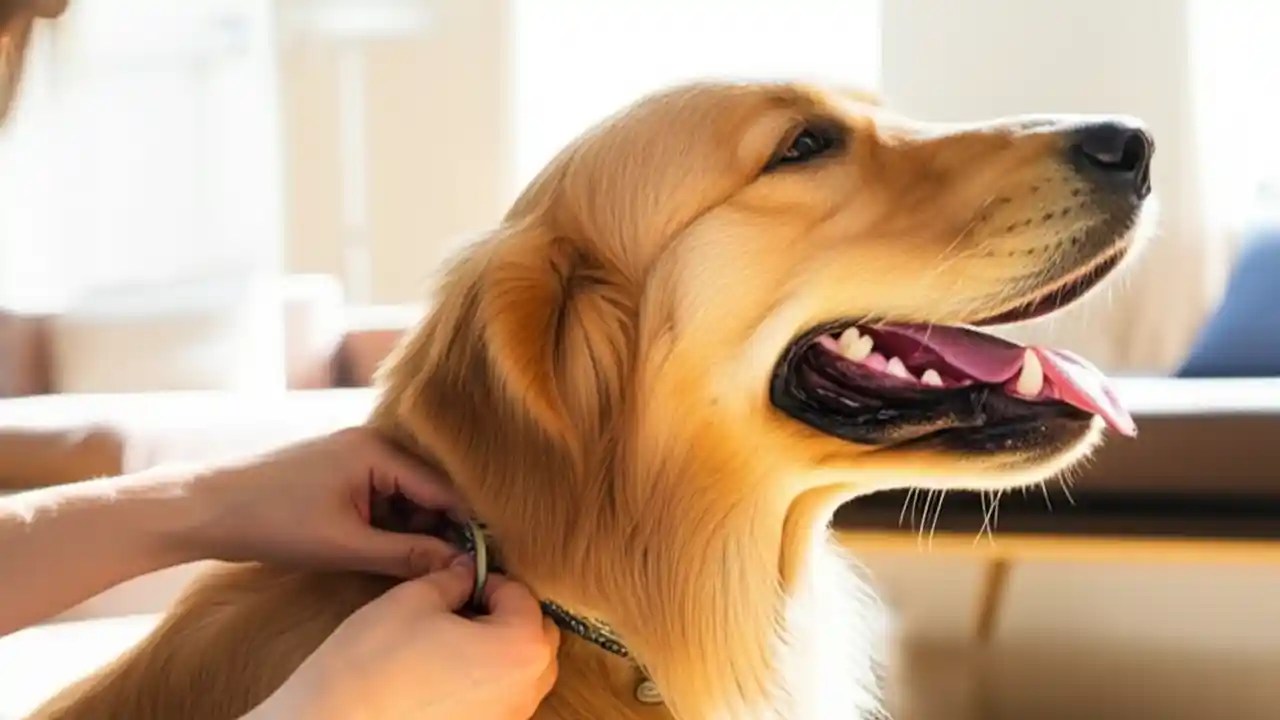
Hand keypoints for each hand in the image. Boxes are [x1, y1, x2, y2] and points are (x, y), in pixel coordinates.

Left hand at [183, 428, 463, 576]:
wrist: (203, 507)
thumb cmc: (270, 520)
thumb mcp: (344, 545)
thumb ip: (404, 554)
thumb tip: (455, 563)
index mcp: (376, 450)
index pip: (441, 489)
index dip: (462, 526)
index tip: (478, 560)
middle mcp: (369, 444)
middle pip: (424, 490)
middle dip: (436, 529)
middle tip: (446, 569)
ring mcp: (351, 455)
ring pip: (401, 496)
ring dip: (408, 529)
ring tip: (411, 565)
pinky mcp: (336, 471)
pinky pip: (378, 496)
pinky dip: (385, 523)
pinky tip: (381, 551)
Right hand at [255, 559, 560, 719]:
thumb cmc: (375, 663)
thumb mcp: (413, 600)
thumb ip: (452, 579)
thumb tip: (466, 570)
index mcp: (522, 646)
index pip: (522, 595)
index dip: (487, 579)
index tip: (459, 580)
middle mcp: (528, 689)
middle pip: (535, 636)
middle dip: (504, 614)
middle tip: (459, 606)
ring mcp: (510, 718)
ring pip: (522, 671)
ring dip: (499, 648)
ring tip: (450, 640)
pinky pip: (501, 699)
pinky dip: (486, 681)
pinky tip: (444, 673)